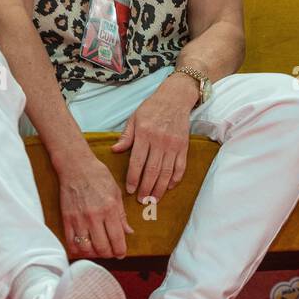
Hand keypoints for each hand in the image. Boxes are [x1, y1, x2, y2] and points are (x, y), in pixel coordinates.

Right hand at [58, 149, 132, 258]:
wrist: (76, 166)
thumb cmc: (98, 176)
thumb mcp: (116, 192)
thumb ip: (122, 215)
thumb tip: (128, 231)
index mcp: (110, 209)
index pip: (117, 238)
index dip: (120, 250)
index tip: (121, 254)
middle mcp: (94, 216)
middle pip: (102, 247)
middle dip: (109, 254)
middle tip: (111, 253)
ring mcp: (79, 219)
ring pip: (86, 248)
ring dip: (93, 254)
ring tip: (98, 250)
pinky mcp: (66, 219)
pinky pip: (70, 242)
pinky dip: (77, 250)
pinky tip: (83, 248)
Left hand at [113, 73, 196, 203]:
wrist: (175, 98)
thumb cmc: (152, 108)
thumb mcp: (134, 118)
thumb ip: (126, 136)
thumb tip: (115, 150)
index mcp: (144, 134)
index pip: (137, 161)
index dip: (133, 178)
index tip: (130, 190)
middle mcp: (159, 141)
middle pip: (153, 170)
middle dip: (146, 188)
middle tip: (142, 201)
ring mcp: (173, 144)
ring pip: (167, 172)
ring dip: (160, 188)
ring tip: (154, 199)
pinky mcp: (184, 146)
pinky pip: (180, 166)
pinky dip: (176, 179)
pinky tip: (170, 187)